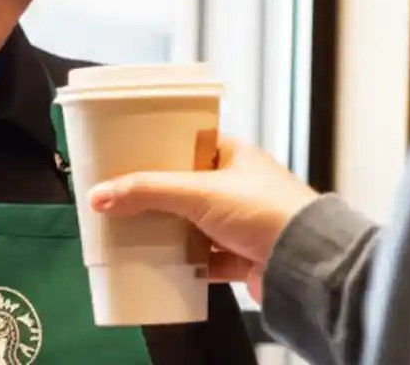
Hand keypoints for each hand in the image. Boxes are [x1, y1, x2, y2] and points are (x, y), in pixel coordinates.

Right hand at [88, 135, 318, 300]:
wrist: (307, 264)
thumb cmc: (270, 212)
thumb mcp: (200, 192)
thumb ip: (149, 191)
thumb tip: (102, 193)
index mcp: (235, 156)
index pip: (190, 144)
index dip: (159, 149)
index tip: (128, 155)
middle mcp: (240, 186)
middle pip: (186, 188)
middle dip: (157, 196)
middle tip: (123, 197)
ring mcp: (242, 222)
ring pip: (194, 225)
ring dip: (168, 231)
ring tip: (134, 232)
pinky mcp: (242, 255)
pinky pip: (205, 259)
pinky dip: (186, 263)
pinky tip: (165, 265)